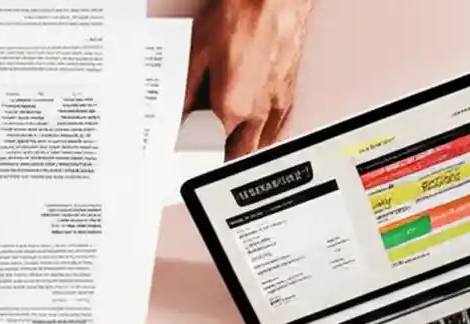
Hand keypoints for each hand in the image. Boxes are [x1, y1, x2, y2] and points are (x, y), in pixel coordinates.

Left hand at [187, 0, 314, 158]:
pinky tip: (264, 134)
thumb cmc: (242, 15)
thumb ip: (186, 90)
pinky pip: (280, 127)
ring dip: (250, 151)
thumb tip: (178, 111)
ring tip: (236, 153)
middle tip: (213, 161)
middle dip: (226, 159)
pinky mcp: (291, 91)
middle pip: (241, 152)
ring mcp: (279, 103)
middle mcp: (259, 111)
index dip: (199, 152)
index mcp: (233, 108)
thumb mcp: (198, 52)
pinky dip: (269, 136)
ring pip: (264, 144)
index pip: (212, 147)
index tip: (191, 151)